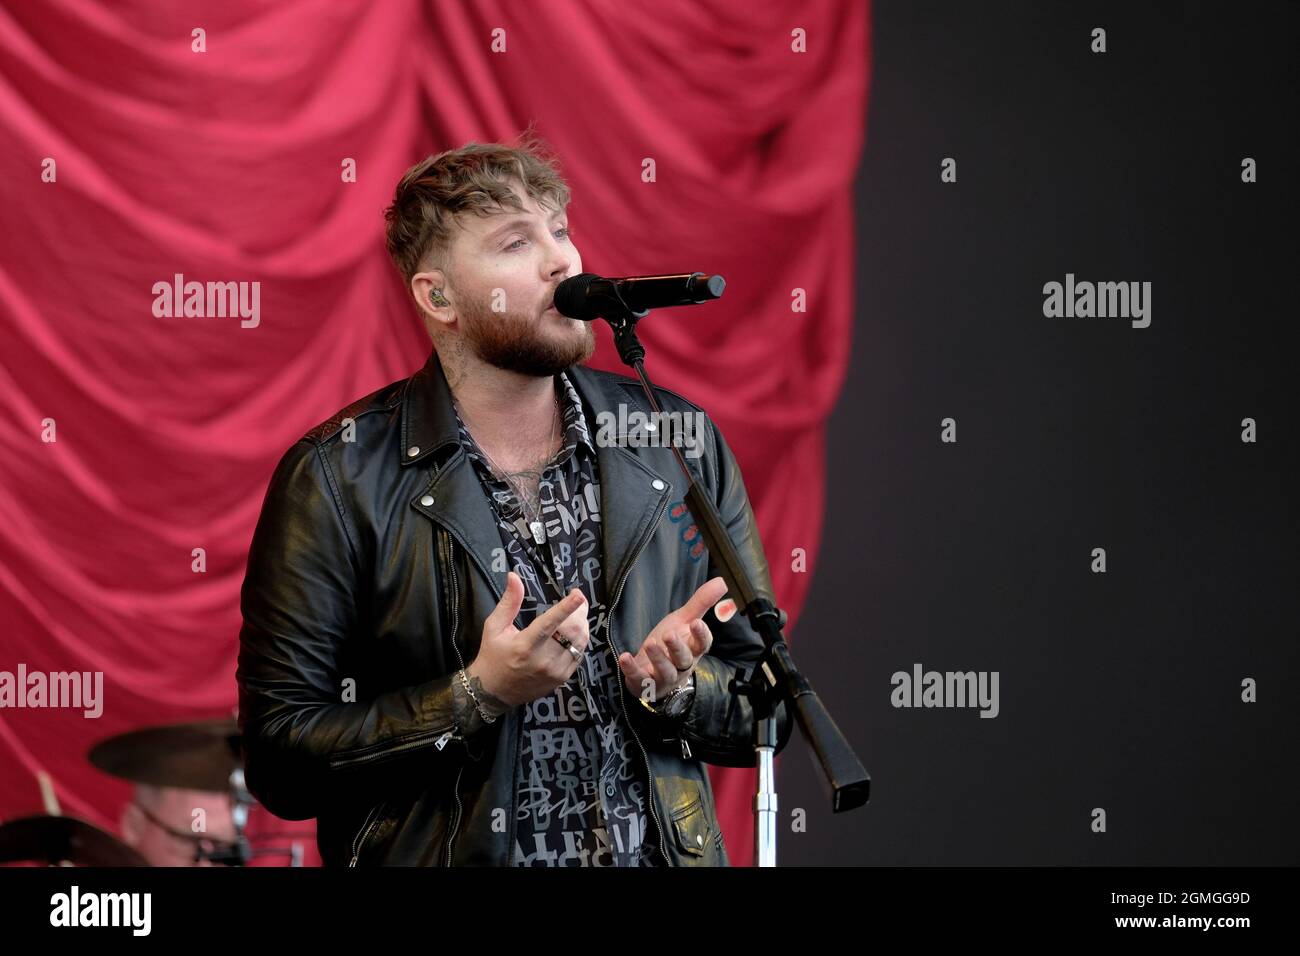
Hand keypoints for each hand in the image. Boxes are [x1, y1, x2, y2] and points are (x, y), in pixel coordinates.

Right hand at [465, 572, 589, 711]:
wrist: (493, 692)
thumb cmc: (492, 655)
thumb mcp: (494, 627)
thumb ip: (509, 602)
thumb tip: (514, 576)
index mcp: (525, 645)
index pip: (550, 623)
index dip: (567, 607)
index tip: (578, 594)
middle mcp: (543, 660)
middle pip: (571, 632)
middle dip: (579, 613)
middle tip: (579, 602)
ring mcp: (555, 672)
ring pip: (579, 643)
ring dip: (582, 626)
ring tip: (577, 616)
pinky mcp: (562, 679)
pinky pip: (579, 656)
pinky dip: (579, 642)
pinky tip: (572, 635)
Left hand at [617, 576, 728, 702]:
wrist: (651, 672)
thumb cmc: (670, 644)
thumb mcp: (683, 621)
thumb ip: (701, 603)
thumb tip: (722, 581)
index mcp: (693, 649)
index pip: (702, 644)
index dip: (701, 635)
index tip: (696, 623)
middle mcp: (681, 665)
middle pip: (684, 659)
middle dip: (677, 647)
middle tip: (669, 634)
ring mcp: (663, 677)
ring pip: (665, 670)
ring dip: (658, 658)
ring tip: (650, 643)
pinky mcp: (645, 683)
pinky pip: (639, 678)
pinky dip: (632, 669)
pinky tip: (625, 657)